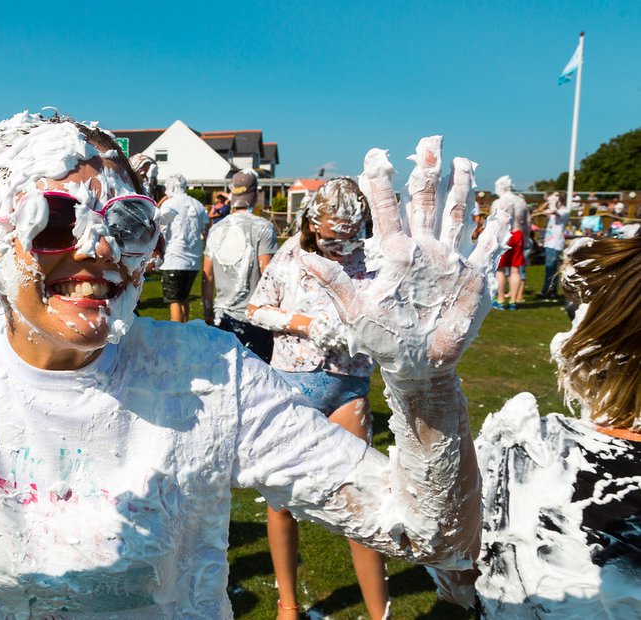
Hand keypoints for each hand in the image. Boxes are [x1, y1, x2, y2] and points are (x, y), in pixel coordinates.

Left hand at [301, 137, 508, 378]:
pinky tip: (503, 202)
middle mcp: (424, 250)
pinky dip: (498, 225)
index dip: (383, 186)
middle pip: (427, 202)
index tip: (377, 157)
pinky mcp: (474, 277)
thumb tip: (303, 258)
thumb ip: (334, 283)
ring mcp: (450, 261)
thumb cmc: (382, 340)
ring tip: (463, 160)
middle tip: (430, 139)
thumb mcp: (355, 312)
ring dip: (461, 188)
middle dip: (429, 171)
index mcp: (397, 255)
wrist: (417, 365)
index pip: (389, 212)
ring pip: (457, 215)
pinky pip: (488, 246)